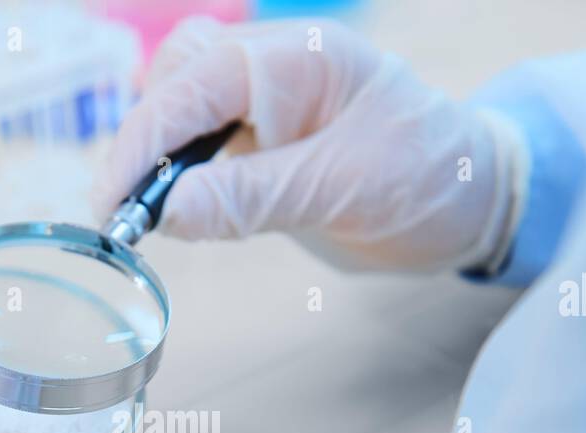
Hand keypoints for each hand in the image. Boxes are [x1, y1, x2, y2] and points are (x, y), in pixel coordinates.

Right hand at [94, 17, 521, 271]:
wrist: (472, 206)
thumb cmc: (430, 178)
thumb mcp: (344, 188)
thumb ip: (254, 196)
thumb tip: (169, 211)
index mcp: (299, 60)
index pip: (196, 83)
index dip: (145, 140)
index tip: (114, 201)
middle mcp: (273, 73)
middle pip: (173, 83)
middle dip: (142, 145)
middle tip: (127, 218)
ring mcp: (265, 111)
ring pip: (178, 114)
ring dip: (156, 162)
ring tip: (149, 219)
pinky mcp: (261, 151)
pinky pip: (201, 155)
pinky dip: (179, 183)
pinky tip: (179, 215)